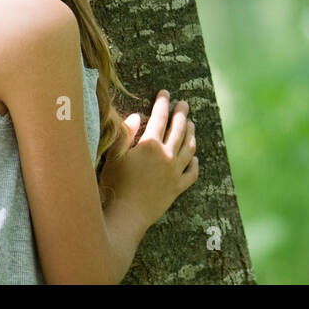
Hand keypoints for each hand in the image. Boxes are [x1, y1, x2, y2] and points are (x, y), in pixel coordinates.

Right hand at [98, 91, 197, 226]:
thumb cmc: (114, 185)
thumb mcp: (114, 155)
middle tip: (184, 103)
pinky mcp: (177, 188)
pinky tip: (194, 158)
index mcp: (150, 144)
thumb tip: (138, 116)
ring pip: (189, 148)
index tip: (165, 93)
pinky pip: (191, 173)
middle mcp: (166, 155)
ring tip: (191, 124)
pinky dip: (194, 163)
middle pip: (179, 129)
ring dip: (191, 134)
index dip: (163, 103)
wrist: (125, 215)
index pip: (160, 117)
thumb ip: (125, 133)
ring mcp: (174, 172)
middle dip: (182, 113)